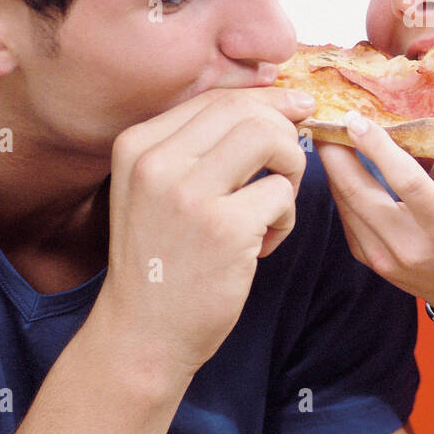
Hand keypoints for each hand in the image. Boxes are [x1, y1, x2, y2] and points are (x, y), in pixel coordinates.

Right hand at [95, 87, 312, 379]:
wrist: (143, 335)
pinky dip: (286, 219)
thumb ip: (201, 147)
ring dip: (290, 169)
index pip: (217, 98)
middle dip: (284, 132)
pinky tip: (262, 245)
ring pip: (270, 139)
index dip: (266, 101)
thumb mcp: (157, 190)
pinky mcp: (223, 228)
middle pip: (246, 111)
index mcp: (138, 145)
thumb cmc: (164, 259)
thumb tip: (281, 103)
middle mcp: (157, 162)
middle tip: (287, 169)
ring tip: (274, 207)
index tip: (296, 111)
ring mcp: (188, 194)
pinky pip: (281, 193)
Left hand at [317, 71, 433, 310]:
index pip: (404, 180)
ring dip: (333, 169)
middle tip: (324, 116)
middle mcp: (409, 244)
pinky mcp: (369, 261)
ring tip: (326, 133)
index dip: (377, 148)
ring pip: (346, 204)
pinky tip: (338, 164)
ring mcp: (384, 257)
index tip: (355, 117)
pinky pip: (347, 217)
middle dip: (336, 153)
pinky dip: (341, 188)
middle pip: (359, 192)